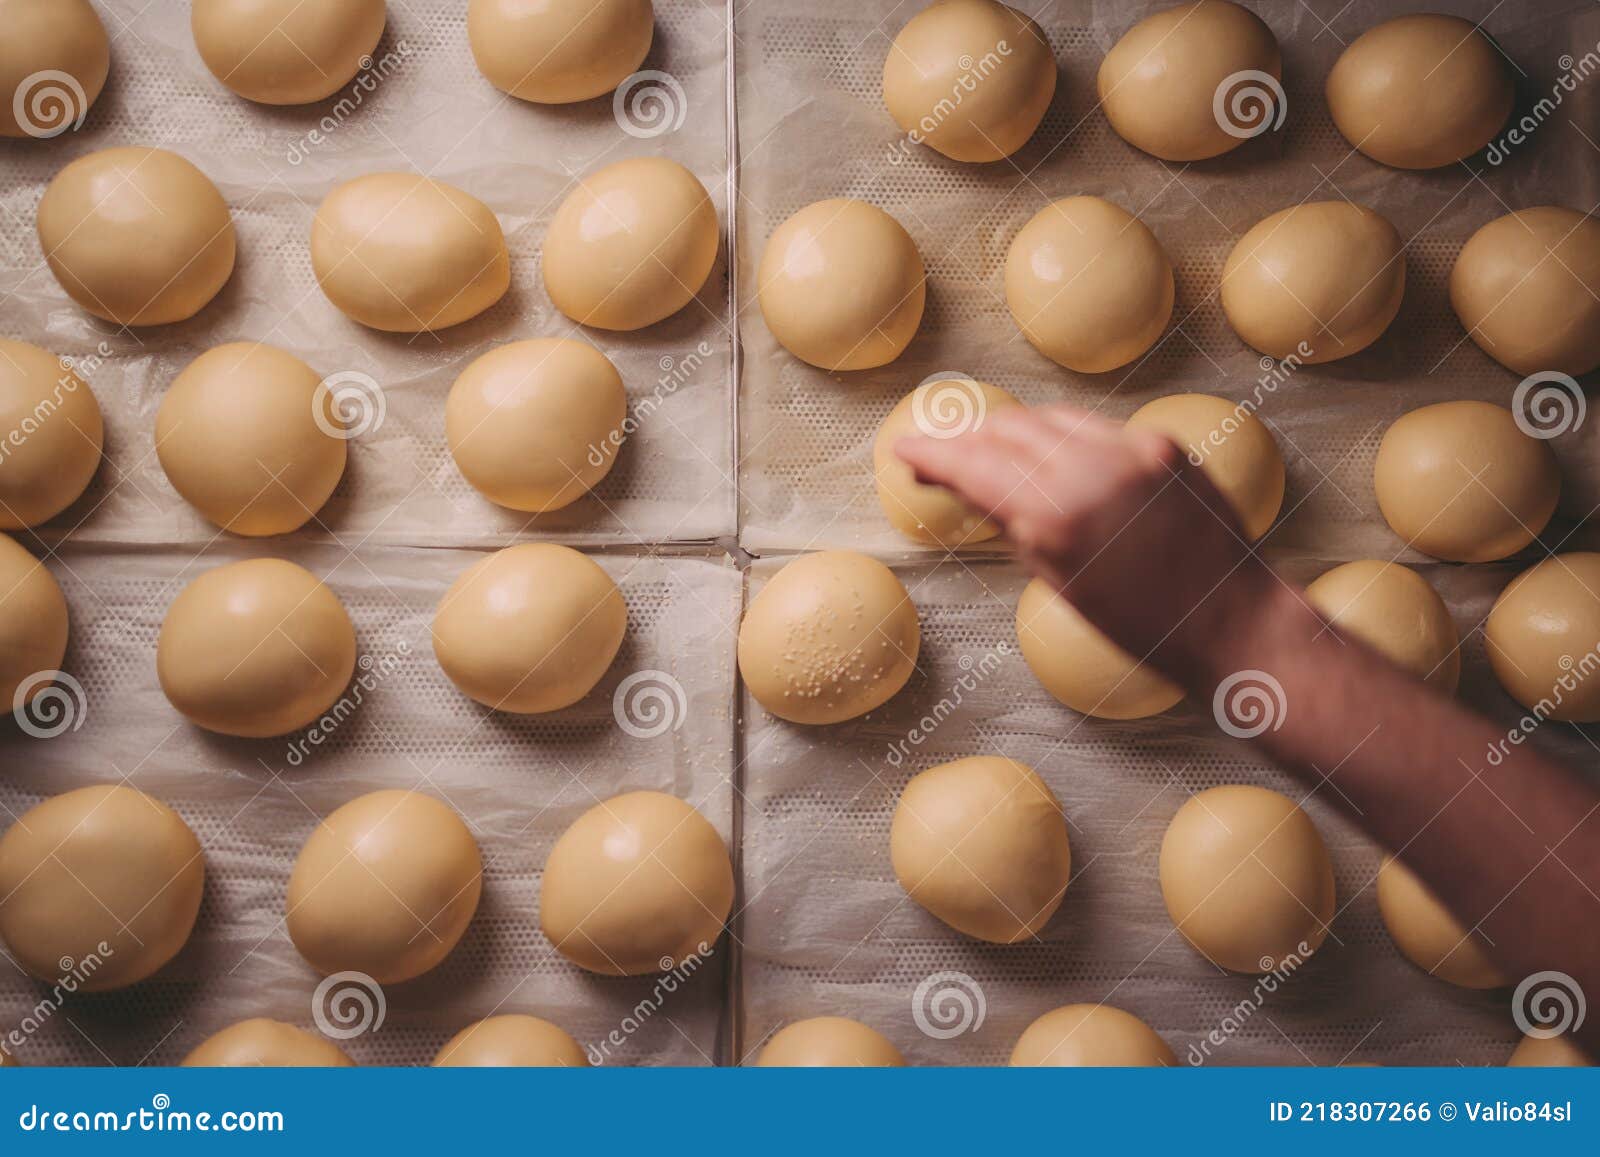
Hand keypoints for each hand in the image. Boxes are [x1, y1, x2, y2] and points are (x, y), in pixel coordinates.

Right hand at [896, 403, 1269, 681]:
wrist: (1230, 620)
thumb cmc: (1145, 624)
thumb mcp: (1060, 582)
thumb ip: (1015, 524)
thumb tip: (975, 486)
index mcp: (1057, 518)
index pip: (973, 465)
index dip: (931, 454)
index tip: (906, 450)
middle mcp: (1093, 472)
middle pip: (1007, 429)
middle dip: (969, 439)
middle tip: (944, 455)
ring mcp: (1133, 451)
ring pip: (1050, 418)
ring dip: (1015, 432)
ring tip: (996, 454)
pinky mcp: (1164, 444)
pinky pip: (1096, 428)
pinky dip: (1067, 440)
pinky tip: (1059, 462)